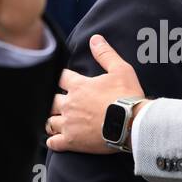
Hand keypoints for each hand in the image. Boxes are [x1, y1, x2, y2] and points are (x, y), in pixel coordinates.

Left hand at [45, 35, 146, 153]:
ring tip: (57, 122)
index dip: (61, 78)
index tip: (65, 81)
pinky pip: (53, 143)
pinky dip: (53, 142)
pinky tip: (55, 141)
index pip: (60, 77)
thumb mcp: (120, 70)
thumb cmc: (127, 97)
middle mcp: (69, 104)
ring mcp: (69, 124)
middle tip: (61, 105)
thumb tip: (95, 39)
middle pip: (50, 101)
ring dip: (52, 121)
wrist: (132, 123)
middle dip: (54, 102)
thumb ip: (105, 54)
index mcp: (79, 86)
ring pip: (49, 122)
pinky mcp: (71, 141)